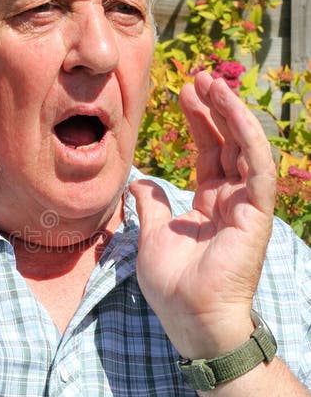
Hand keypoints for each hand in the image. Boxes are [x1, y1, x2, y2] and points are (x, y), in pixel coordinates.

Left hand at [131, 71, 275, 358]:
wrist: (189, 318)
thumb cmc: (173, 285)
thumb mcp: (153, 235)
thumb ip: (151, 205)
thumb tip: (139, 182)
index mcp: (210, 204)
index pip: (209, 152)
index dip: (199, 121)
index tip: (182, 93)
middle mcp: (232, 200)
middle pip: (227, 143)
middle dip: (213, 108)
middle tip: (196, 78)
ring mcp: (246, 206)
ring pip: (245, 147)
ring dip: (230, 112)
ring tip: (211, 82)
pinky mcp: (256, 214)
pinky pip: (256, 167)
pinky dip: (247, 136)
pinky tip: (231, 110)